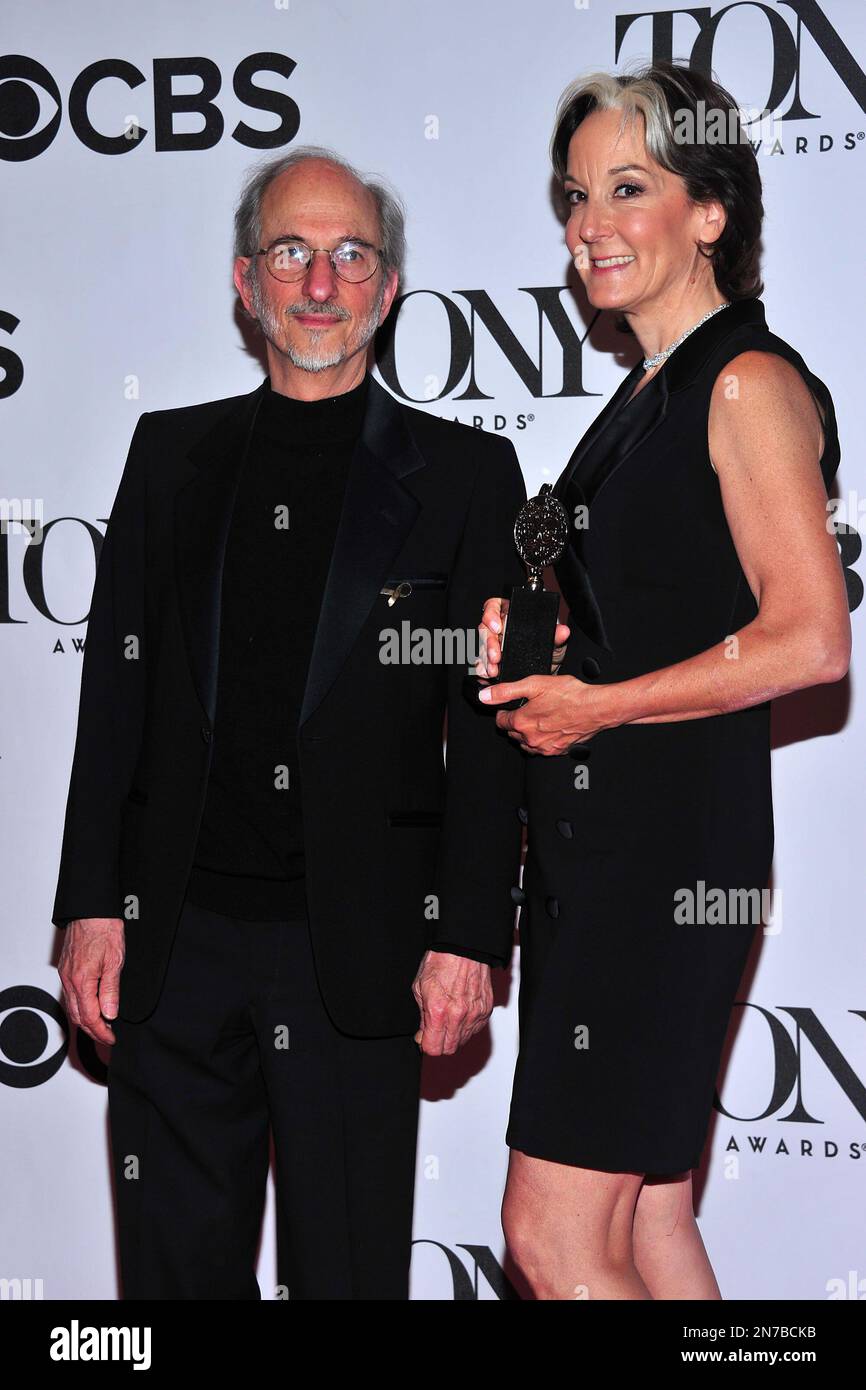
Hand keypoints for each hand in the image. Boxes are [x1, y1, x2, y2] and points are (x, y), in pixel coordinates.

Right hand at [58, 917, 124, 1044]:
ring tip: (101, 1026)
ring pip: (72, 1007)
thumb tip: (110, 1014)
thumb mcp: (115, 961)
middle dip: (92, 1030)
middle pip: (77, 1016)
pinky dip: (79, 1007)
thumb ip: (111, 990)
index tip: (111, 1038)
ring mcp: (66, 975)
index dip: (101, 1031)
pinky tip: (90, 1007)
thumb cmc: (104, 930)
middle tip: (107, 1036)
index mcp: (82, 980)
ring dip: (85, 1020)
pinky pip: (70, 996)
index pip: (90, 1016)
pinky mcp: (66, 969)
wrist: (91, 911)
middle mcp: (70, 980)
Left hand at [412, 950, 492, 1054]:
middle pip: (449, 1049)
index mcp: (439, 1010)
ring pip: (463, 1041)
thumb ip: (422, 1017)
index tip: (424, 1038)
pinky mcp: (485, 1010)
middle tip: (435, 1030)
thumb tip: (423, 1035)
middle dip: (440, 1043)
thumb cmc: (441, 962)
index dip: (426, 1045)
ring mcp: (474, 1014)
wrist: (463, 948)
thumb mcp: (420, 988)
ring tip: (448, 1017)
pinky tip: (460, 1012)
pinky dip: (466, 1026)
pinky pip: (475, 1029)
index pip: (433, 1048)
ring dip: (454, 1035)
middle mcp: (458, 1015)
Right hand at [476, 596, 569, 679]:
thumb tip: (563, 631)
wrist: (544, 673)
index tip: (497, 627)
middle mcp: (498, 628)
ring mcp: (492, 644)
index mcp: (510, 615)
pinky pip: (480, 662)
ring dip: (484, 659)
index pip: (494, 606)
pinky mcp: (488, 660)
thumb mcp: (554, 643)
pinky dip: (482, 669)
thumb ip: (556, 637)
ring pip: (480, 647)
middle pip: (484, 629)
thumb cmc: (547, 651)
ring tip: (493, 671)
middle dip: (488, 644)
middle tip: (496, 657)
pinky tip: (487, 675)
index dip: (491, 615)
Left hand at [478, 673, 614, 754]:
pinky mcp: (557, 751)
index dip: (505, 711)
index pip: (500, 721)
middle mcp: (531, 739)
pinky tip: (551, 727)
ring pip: (526, 743)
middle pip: (512, 733)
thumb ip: (506, 690)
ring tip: (540, 718)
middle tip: (528, 709)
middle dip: (516, 722)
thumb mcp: (534, 684)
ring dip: (528, 733)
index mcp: (522, 723)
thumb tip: (485, 695)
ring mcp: (544, 747)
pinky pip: (542, 749)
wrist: (596, 708)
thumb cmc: (571, 695)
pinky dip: (542, 740)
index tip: (511, 706)